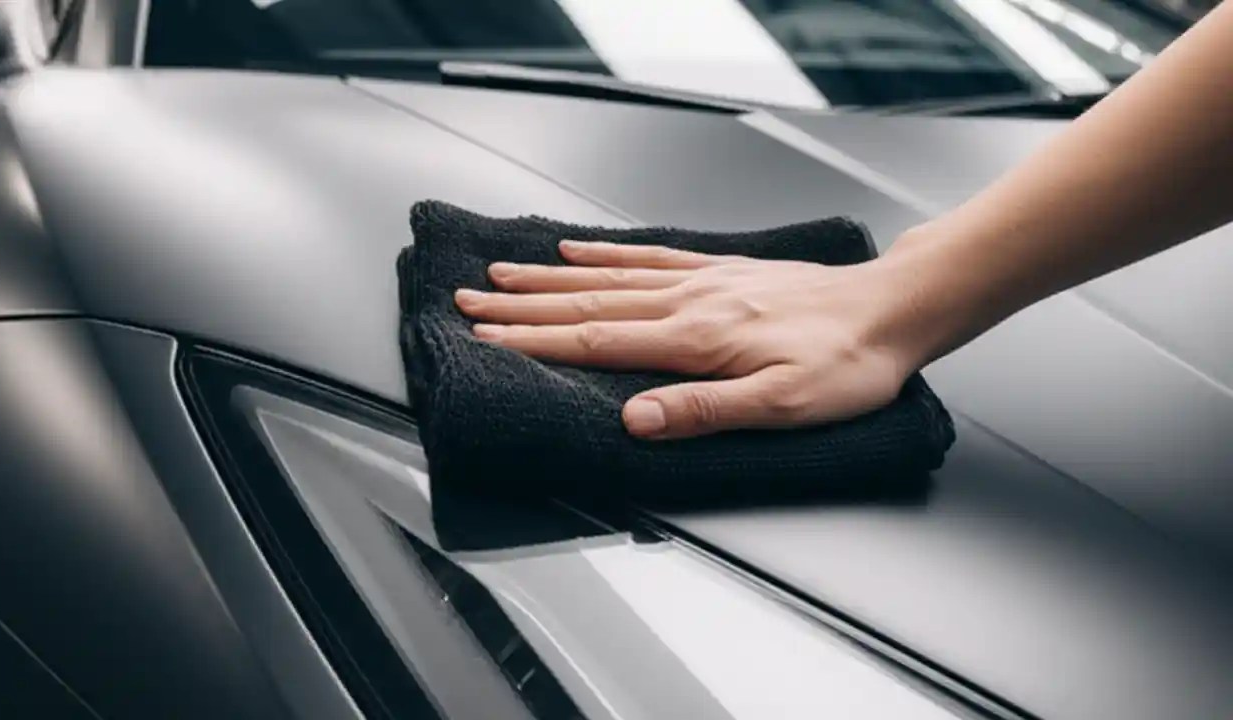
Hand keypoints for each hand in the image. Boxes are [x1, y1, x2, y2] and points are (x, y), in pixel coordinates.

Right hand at [455, 240, 923, 439]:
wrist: (892, 309)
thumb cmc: (846, 364)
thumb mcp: (782, 405)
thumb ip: (704, 410)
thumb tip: (635, 420)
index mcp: (695, 338)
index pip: (595, 342)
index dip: (533, 343)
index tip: (486, 339)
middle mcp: (688, 301)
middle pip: (586, 304)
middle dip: (520, 307)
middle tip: (468, 303)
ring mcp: (701, 280)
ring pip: (606, 277)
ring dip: (548, 278)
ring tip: (502, 274)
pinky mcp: (719, 270)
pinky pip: (648, 256)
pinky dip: (605, 254)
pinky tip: (578, 251)